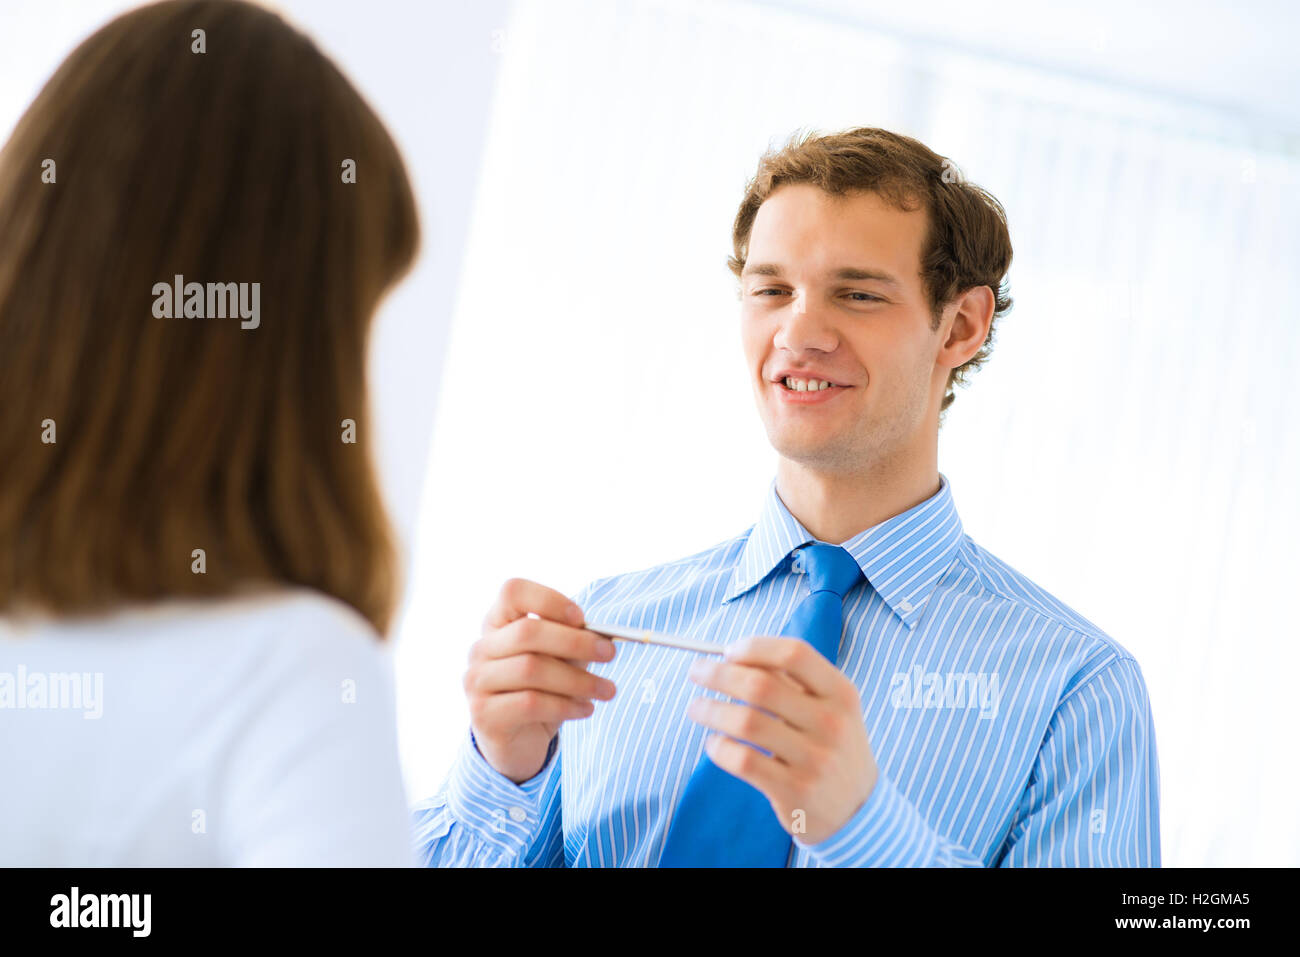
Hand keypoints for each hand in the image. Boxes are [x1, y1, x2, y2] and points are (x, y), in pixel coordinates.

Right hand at [466, 578, 616, 783]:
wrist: (517, 741)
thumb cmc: (542, 690)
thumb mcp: (560, 660)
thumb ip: (574, 643)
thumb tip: (605, 637)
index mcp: (498, 623)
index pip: (513, 592)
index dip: (549, 600)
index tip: (581, 618)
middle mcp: (481, 648)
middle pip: (527, 632)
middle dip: (575, 642)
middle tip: (610, 654)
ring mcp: (477, 681)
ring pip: (531, 669)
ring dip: (579, 680)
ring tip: (607, 690)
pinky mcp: (483, 714)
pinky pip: (530, 703)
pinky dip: (566, 705)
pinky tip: (586, 709)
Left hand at [685, 635, 877, 843]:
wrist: (857, 809)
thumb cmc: (830, 745)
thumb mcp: (830, 708)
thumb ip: (791, 681)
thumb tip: (734, 655)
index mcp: (841, 693)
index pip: (795, 654)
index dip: (755, 648)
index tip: (727, 651)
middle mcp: (831, 724)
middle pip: (761, 686)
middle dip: (718, 674)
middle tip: (696, 672)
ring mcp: (815, 760)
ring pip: (746, 723)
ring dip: (710, 710)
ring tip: (696, 708)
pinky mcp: (795, 791)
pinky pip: (743, 760)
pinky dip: (719, 748)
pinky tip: (715, 744)